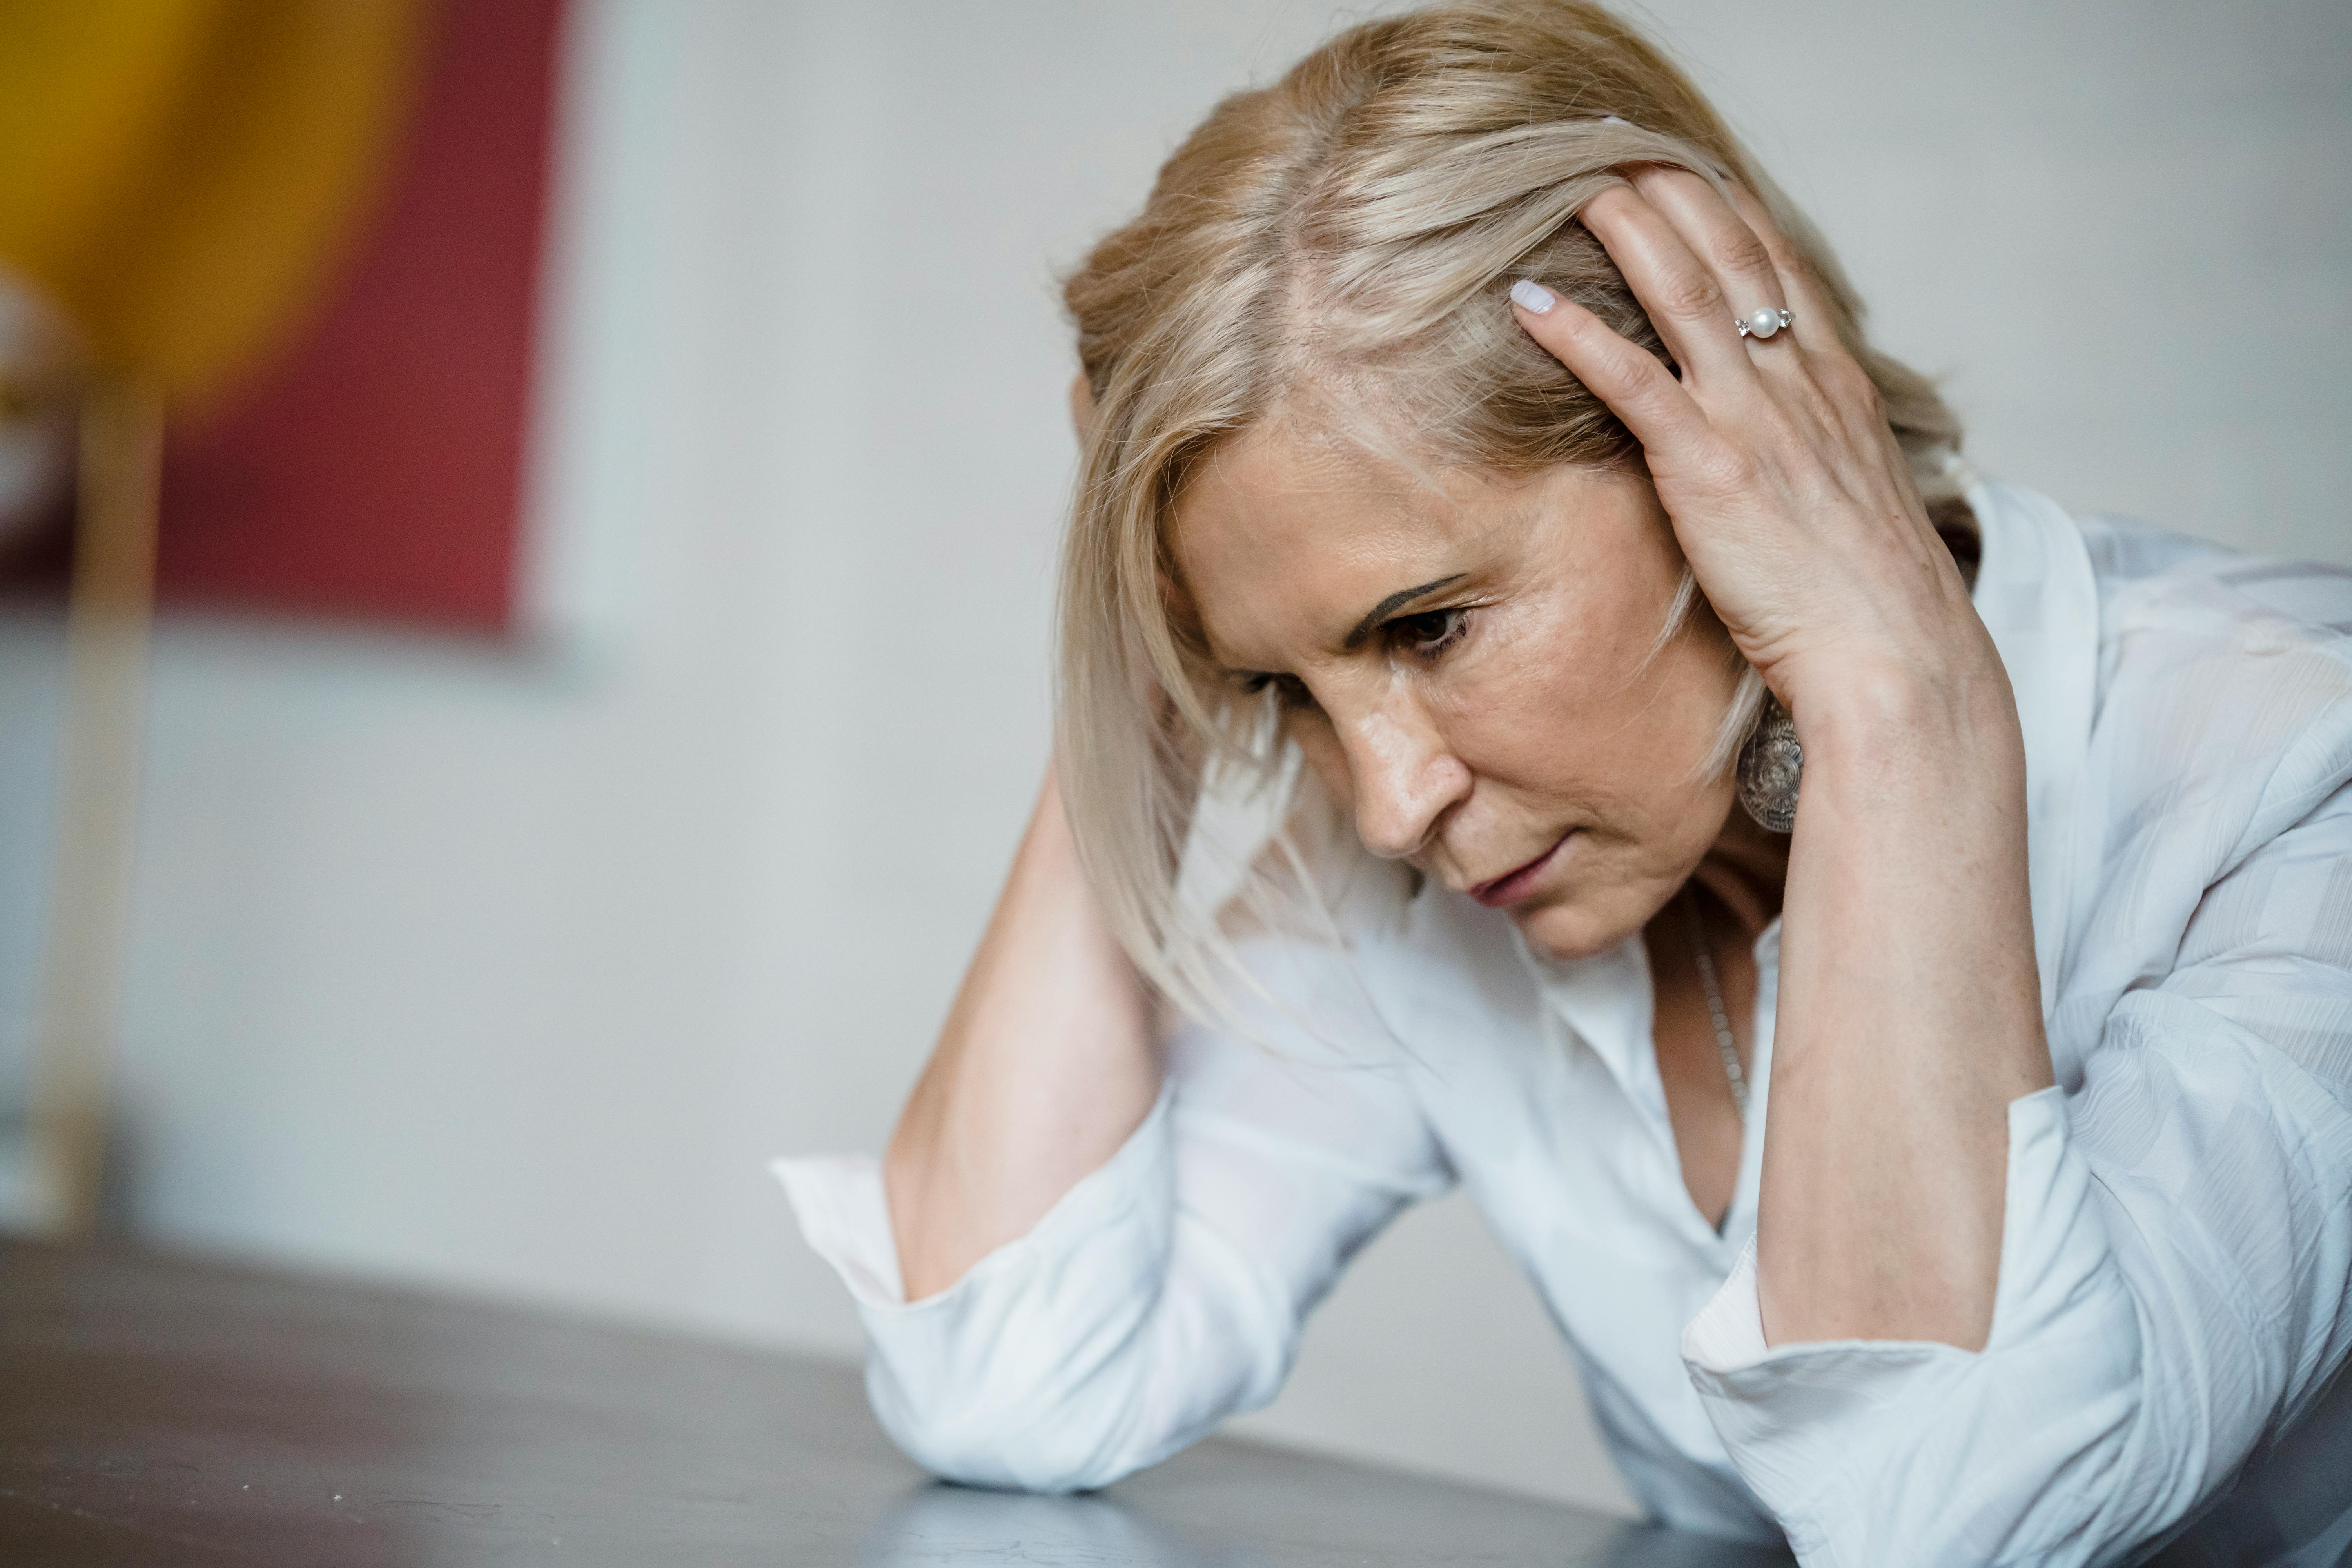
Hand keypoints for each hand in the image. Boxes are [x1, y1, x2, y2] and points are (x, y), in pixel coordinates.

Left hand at [1508, 168, 1986, 711]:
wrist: (1896, 654)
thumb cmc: (1869, 601)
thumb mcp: (1851, 505)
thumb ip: (1815, 459)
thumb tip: (1783, 455)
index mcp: (1834, 389)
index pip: (1779, 270)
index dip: (1728, 212)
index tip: (1686, 171)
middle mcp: (1797, 387)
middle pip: (1729, 256)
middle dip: (1671, 193)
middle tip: (1616, 147)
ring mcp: (1755, 421)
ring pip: (1682, 295)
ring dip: (1623, 231)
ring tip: (1571, 186)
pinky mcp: (1709, 469)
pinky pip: (1632, 382)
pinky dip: (1577, 335)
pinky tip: (1528, 302)